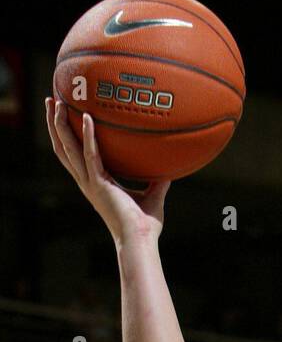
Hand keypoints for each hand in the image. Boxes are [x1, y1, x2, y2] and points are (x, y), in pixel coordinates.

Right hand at [45, 98, 169, 246]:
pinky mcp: (99, 184)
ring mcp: (90, 183)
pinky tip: (89, 117)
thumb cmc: (145, 226)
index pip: (74, 155)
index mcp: (95, 183)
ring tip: (58, 101)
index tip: (64, 115)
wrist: (140, 241)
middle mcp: (87, 182)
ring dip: (61, 124)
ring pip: (68, 148)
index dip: (66, 135)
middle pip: (63, 148)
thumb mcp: (153, 197)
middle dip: (55, 123)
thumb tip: (169, 171)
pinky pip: (91, 154)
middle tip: (52, 99)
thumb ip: (157, 183)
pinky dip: (89, 135)